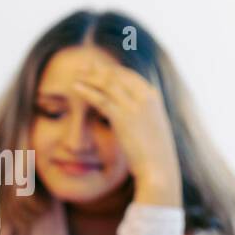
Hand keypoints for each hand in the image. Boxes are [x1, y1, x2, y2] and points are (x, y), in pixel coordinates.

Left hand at [71, 64, 180, 204]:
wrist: (159, 169)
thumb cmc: (156, 155)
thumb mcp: (154, 130)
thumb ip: (144, 117)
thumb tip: (133, 117)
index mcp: (154, 98)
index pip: (130, 76)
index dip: (113, 70)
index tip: (99, 68)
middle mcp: (145, 97)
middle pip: (118, 75)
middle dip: (99, 69)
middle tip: (84, 65)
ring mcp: (134, 106)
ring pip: (108, 84)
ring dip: (90, 76)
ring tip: (76, 73)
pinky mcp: (123, 118)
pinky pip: (101, 99)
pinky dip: (86, 91)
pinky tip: (75, 87)